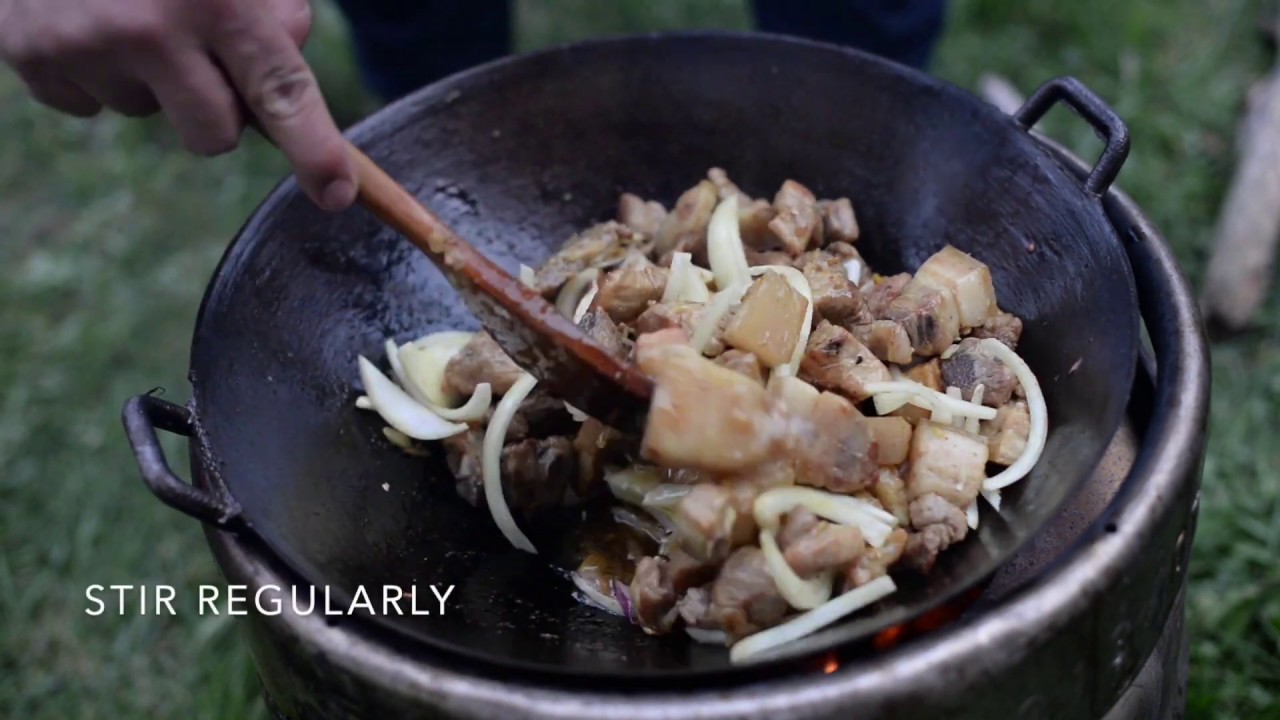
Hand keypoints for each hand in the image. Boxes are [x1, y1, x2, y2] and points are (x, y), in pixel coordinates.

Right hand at [0, 0, 356, 210]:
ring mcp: (83, 46)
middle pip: (215, 136)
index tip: (337, 192)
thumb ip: (271, 6)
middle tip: (199, 46)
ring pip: (148, 113)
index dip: (316, 149)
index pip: (282, 92)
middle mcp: (149, 29)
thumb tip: (288, 54)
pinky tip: (85, 15)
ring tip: (128, 9)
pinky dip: (97, 70)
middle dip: (220, 108)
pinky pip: (89, 102)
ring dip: (152, 78)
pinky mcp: (31, 55)